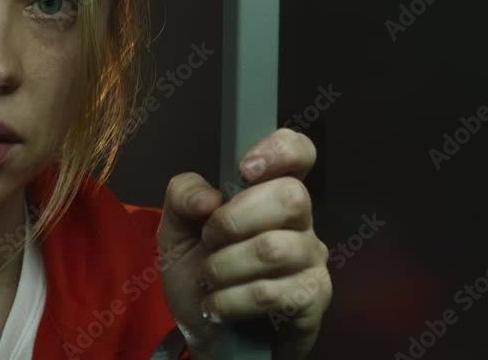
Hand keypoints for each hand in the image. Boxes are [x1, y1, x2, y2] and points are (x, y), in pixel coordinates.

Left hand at [157, 128, 330, 359]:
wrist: (205, 337)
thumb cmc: (198, 277)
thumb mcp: (175, 231)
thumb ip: (182, 196)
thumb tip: (207, 196)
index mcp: (268, 194)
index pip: (298, 152)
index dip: (279, 150)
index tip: (245, 169)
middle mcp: (299, 222)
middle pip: (291, 196)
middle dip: (234, 220)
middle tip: (209, 240)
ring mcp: (310, 260)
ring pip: (274, 249)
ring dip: (224, 267)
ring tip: (208, 280)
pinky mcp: (312, 299)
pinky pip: (272, 293)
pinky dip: (230, 301)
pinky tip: (219, 307)